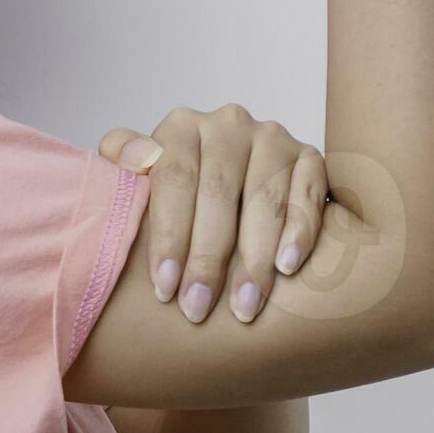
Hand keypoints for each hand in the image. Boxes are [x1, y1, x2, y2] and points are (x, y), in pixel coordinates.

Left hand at [99, 107, 330, 323]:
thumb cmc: (175, 200)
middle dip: (207, 257)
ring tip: (244, 306)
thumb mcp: (140, 180)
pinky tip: (287, 268)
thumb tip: (126, 159)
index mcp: (181, 127)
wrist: (229, 193)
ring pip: (264, 199)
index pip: (174, 178)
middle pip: (218, 192)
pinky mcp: (309, 158)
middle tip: (198, 308)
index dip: (168, 235)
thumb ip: (124, 166)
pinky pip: (307, 195)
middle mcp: (228, 124)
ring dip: (254, 258)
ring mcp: (273, 138)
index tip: (164, 287)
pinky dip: (300, 232)